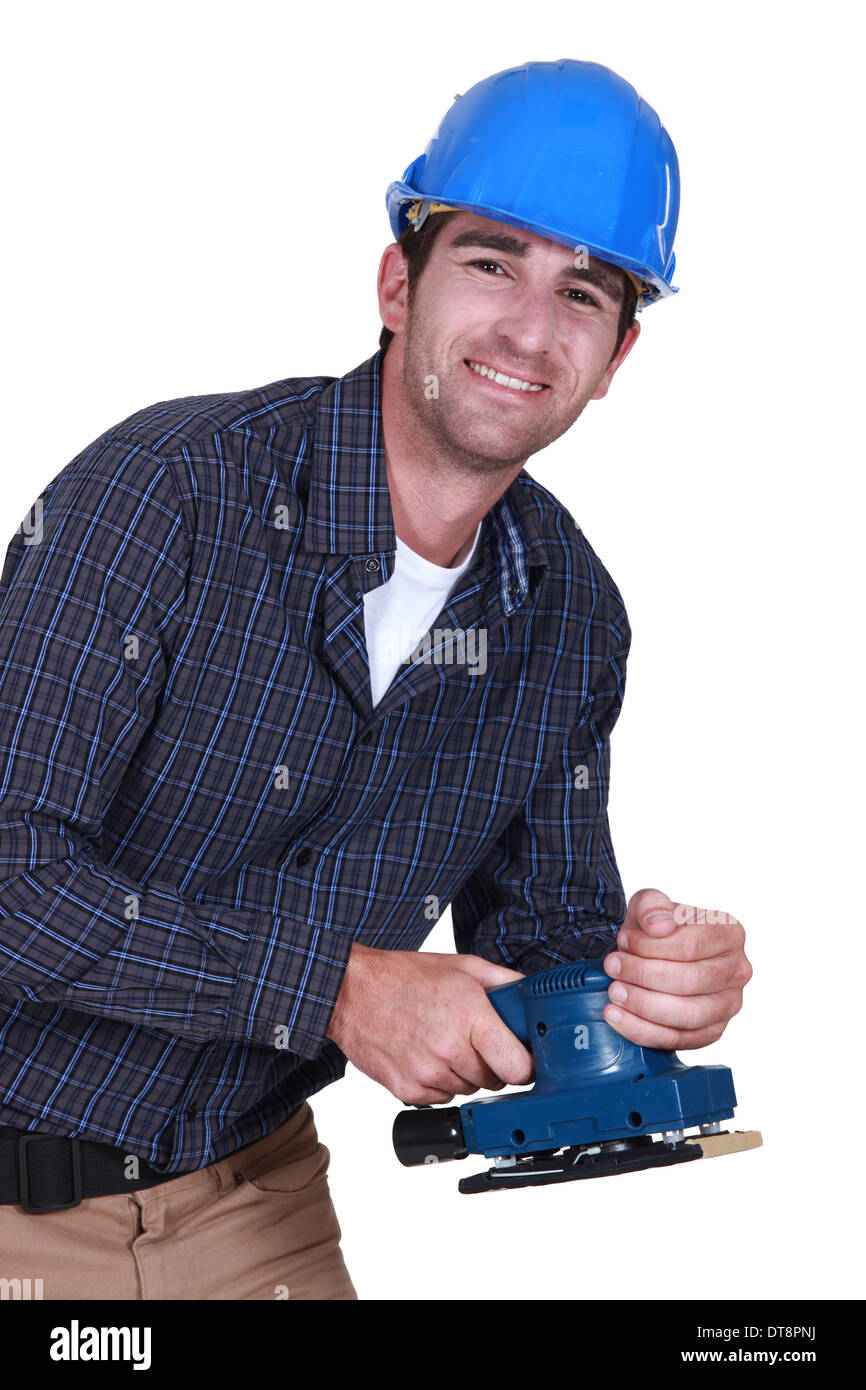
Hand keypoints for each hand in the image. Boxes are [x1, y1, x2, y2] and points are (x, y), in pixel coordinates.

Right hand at [326, 943, 534, 1104]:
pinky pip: (441, 1098)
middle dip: (492, 1063)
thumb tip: (532, 996)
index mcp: (470, 1017)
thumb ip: (504, 982)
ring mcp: (427, 1074)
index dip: (525, 1065)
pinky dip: (439, 1082)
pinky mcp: (407, 1091)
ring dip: (464, 1073)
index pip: (518, 1068)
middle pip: (496, 1081)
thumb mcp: (462, 967)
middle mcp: (450, 1049)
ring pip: (469, 1090)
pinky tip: (426, 1055)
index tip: (522, 1059)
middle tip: (474, 1039)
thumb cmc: (404, 977)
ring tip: (444, 1042)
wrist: (351, 992)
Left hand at [602, 888, 751, 1049]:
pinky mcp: (713, 1031)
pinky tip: (617, 1016)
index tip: (623, 941)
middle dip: (644, 975)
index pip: (691, 945)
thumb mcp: (649, 903)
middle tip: (613, 967)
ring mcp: (729, 1004)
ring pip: (688, 1015)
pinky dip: (643, 1031)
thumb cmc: (656, 928)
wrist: (653, 954)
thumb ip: (652, 905)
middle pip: (690, 980)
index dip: (651, 946)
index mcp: (729, 932)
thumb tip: (660, 926)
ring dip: (644, 1005)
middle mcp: (737, 970)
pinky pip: (679, 1039)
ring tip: (615, 991)